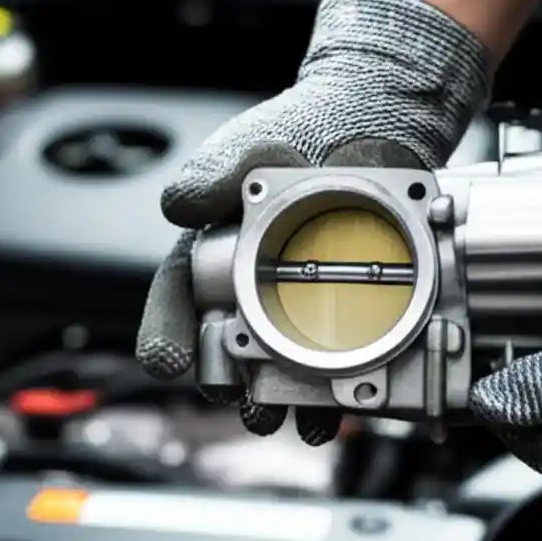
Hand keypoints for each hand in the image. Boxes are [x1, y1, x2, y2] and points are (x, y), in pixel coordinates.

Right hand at [136, 0, 488, 445]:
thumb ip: (213, 172)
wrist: (375, 122)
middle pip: (225, 348)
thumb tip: (180, 205)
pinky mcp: (349, 310)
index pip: (176, 299)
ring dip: (284, 399)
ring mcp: (301, 303)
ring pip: (282, 365)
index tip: (166, 360)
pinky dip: (340, 386)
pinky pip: (341, 358)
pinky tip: (345, 404)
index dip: (166, 334)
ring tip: (291, 418)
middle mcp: (251, 285)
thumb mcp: (254, 142)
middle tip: (234, 399)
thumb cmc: (303, 130)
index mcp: (213, 249)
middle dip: (227, 382)